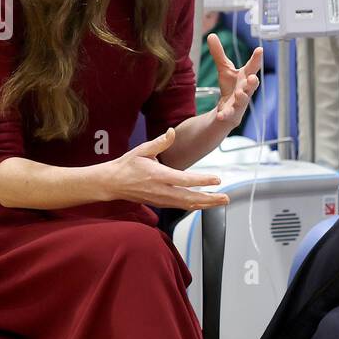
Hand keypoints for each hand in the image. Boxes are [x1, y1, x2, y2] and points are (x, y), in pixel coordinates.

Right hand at [102, 127, 229, 210]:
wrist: (112, 183)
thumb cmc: (127, 164)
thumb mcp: (142, 150)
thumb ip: (159, 142)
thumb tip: (172, 132)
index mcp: (158, 175)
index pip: (184, 179)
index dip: (202, 180)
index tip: (217, 179)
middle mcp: (161, 190)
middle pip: (190, 198)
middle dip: (210, 198)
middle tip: (226, 197)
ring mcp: (161, 199)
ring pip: (187, 204)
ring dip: (206, 204)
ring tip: (221, 201)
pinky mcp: (161, 203)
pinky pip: (181, 206)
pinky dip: (195, 206)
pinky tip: (206, 203)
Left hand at [207, 35, 261, 130]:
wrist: (229, 111)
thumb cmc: (231, 87)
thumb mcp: (224, 69)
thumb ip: (219, 54)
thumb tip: (211, 34)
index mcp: (245, 77)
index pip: (252, 67)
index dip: (256, 58)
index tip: (260, 50)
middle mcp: (246, 89)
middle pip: (252, 85)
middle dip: (253, 82)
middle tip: (254, 77)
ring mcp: (240, 102)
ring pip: (243, 99)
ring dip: (243, 96)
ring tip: (240, 93)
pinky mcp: (232, 113)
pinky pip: (229, 114)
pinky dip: (225, 114)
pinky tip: (220, 115)